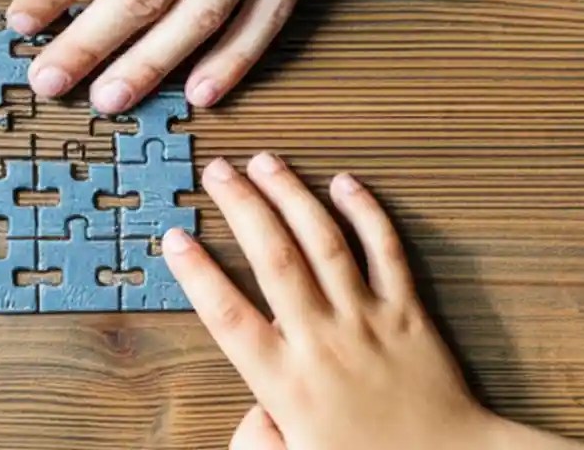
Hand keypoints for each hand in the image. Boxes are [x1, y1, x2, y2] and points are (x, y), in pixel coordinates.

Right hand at [162, 155, 583, 449]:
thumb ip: (259, 442)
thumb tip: (246, 414)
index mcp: (287, 382)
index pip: (229, 316)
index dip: (198, 274)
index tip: (174, 237)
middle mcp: (323, 341)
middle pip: (274, 259)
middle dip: (241, 207)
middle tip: (217, 171)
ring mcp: (367, 320)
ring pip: (323, 243)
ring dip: (291, 196)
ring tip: (265, 161)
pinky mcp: (409, 312)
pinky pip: (387, 252)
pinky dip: (366, 213)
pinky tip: (344, 182)